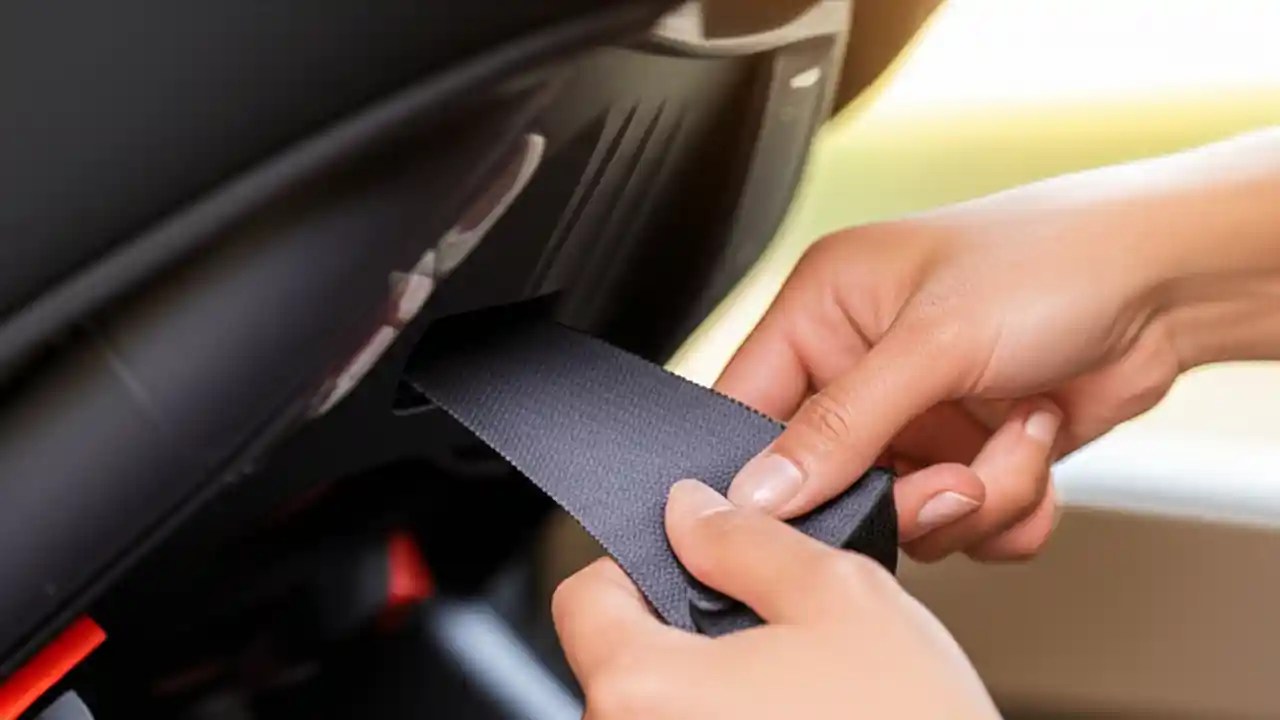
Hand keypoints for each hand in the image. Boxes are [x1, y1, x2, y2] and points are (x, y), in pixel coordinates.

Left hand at [553, 480, 999, 719]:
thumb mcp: (841, 597)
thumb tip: (691, 509)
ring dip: (718, 679)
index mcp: (642, 688)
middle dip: (689, 624)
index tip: (701, 561)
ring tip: (802, 685)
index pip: (584, 596)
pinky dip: (735, 719)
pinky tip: (804, 719)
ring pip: (665, 703)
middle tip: (773, 625)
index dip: (645, 562)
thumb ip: (748, 539)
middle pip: (624, 654)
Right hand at [719, 129, 1279, 560]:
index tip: (794, 519)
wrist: (1174, 281)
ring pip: (901, 513)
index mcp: (823, 310)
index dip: (761, 472)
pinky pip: (961, 525)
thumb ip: (840, 424)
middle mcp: (860, 364)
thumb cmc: (1056, 260)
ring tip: (1018, 439)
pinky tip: (1037, 449)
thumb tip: (757, 493)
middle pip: (827, 481)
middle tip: (952, 482)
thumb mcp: (936, 339)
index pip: (747, 407)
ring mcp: (916, 414)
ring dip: (972, 499)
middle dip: (902, 495)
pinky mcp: (969, 452)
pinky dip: (1007, 510)